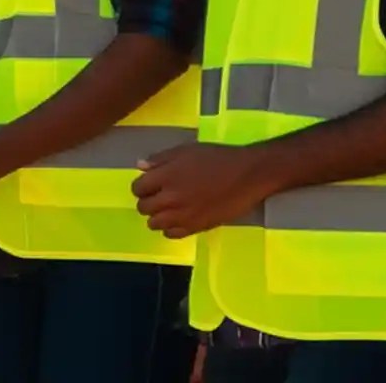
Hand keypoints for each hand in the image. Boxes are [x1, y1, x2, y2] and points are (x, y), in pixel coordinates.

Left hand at [130, 142, 272, 238]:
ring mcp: (183, 215)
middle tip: (159, 196)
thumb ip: (160, 159)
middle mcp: (170, 198)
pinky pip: (171, 234)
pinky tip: (179, 219)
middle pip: (143, 208)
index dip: (142, 186)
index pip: (138, 188)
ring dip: (157, 216)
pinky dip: (170, 228)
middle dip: (148, 201)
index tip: (150, 185)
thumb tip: (140, 166)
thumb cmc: (217, 158)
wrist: (247, 175)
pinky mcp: (197, 227)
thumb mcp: (186, 151)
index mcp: (166, 177)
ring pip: (154, 224)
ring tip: (168, 208)